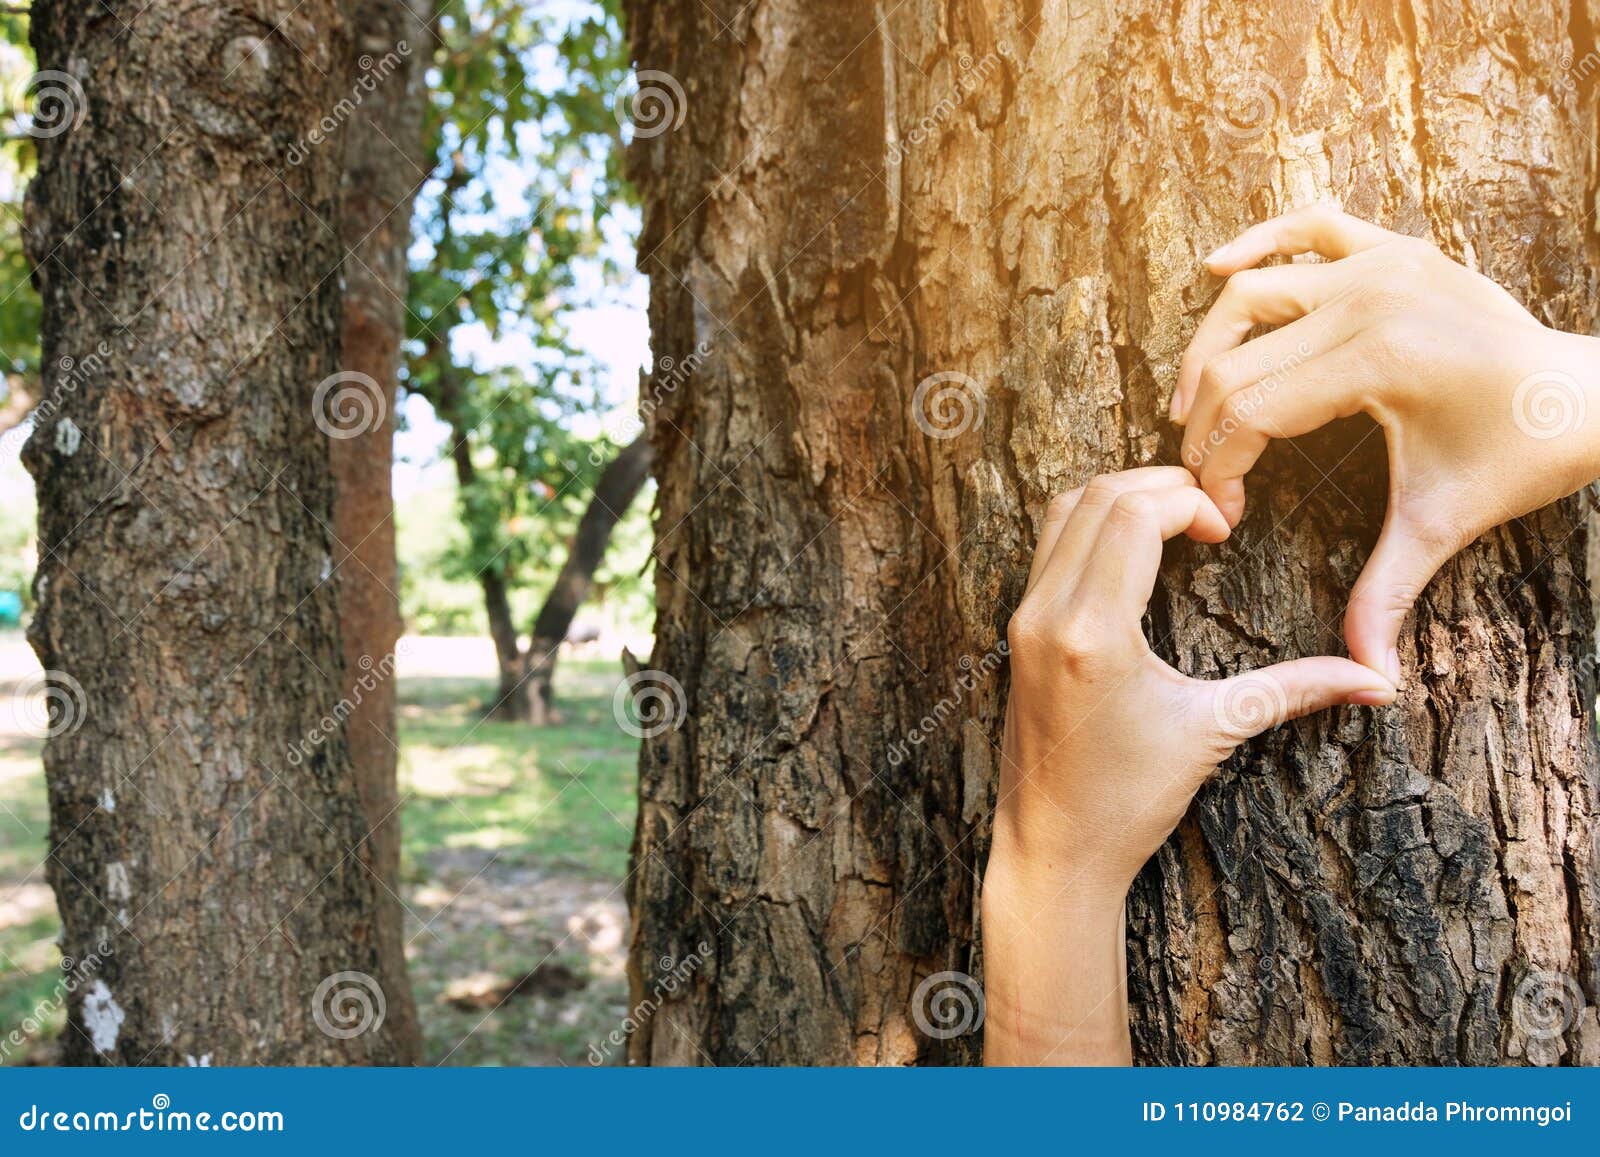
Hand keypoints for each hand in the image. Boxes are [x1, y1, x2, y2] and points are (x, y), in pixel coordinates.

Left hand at [994, 466, 1395, 893]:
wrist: (1053, 851)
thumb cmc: (1127, 801)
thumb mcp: (1213, 732)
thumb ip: (1294, 690)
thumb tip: (1378, 680)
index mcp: (1092, 632)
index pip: (1132, 512)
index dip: (1189, 501)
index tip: (1226, 532)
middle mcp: (1046, 614)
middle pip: (1097, 494)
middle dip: (1160, 486)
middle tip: (1211, 514)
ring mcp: (1023, 619)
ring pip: (1063, 511)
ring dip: (1121, 496)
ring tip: (1178, 521)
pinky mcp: (1018, 631)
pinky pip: (1049, 546)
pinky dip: (1092, 524)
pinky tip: (1138, 551)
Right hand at [1171, 203, 1599, 682]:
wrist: (1589, 393)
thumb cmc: (1519, 455)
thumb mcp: (1444, 522)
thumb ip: (1388, 593)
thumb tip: (1369, 676)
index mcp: (1379, 357)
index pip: (1251, 410)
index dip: (1218, 468)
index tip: (1221, 514)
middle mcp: (1373, 295)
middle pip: (1236, 359)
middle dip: (1204, 426)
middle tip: (1201, 475)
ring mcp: (1383, 261)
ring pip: (1252, 293)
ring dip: (1209, 350)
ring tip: (1194, 406)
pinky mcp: (1393, 246)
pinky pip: (1308, 224)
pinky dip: (1259, 240)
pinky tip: (1218, 269)